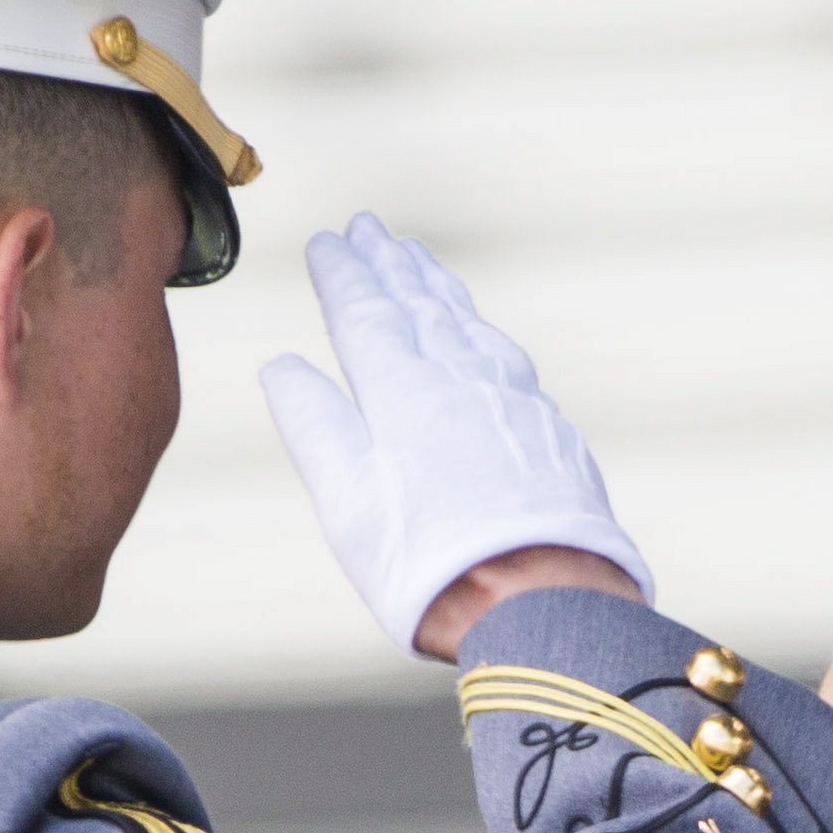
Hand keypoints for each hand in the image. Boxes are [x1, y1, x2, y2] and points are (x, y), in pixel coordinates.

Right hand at [261, 214, 654, 658]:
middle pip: (422, 307)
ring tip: (421, 266)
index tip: (330, 242)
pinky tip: (481, 339)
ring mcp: (514, 403)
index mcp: (405, 393)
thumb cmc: (433, 567)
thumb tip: (282, 366)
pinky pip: (506, 360)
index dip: (345, 275)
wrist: (546, 604)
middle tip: (373, 229)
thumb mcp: (349, 503)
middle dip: (391, 265)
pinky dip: (480, 333)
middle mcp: (464, 381)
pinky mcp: (549, 433)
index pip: (366, 313)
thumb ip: (316, 426)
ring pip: (469, 327)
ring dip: (439, 290)